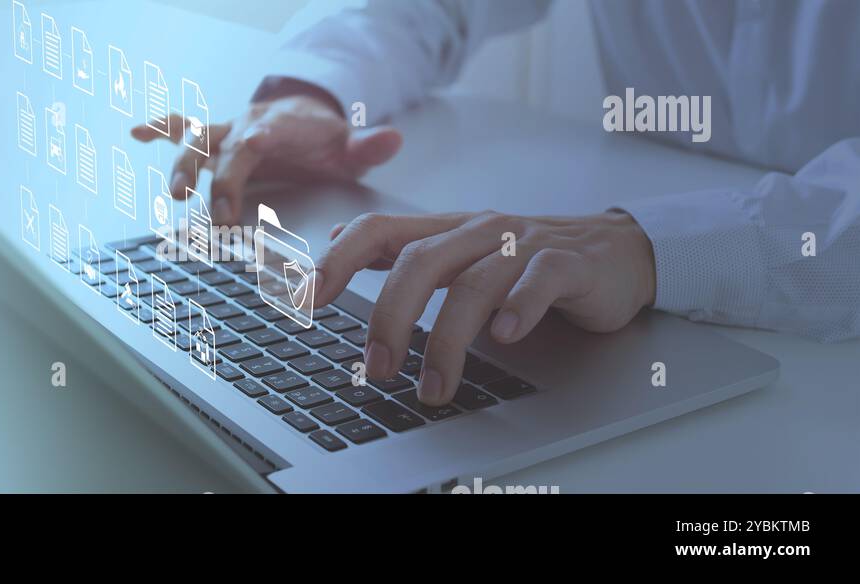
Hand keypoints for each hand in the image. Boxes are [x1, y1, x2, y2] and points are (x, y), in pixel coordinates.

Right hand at [130, 94, 402, 224]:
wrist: (311, 115)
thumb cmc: (328, 140)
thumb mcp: (351, 145)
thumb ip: (368, 146)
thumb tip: (392, 139)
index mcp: (277, 127)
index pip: (256, 143)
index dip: (243, 163)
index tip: (236, 194)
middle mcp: (247, 126)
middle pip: (220, 147)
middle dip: (212, 178)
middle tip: (209, 212)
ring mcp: (228, 134)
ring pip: (196, 141)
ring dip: (181, 164)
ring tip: (174, 194)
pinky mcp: (217, 143)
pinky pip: (183, 131)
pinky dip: (160, 129)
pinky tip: (135, 133)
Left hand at [313, 211, 656, 405]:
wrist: (619, 252)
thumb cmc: (530, 260)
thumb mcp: (463, 254)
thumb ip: (406, 252)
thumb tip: (339, 245)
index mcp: (447, 229)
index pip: (379, 230)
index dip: (338, 260)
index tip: (306, 299)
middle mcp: (479, 230)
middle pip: (419, 262)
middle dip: (389, 316)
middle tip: (377, 367)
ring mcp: (523, 244)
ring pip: (473, 284)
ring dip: (448, 341)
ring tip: (436, 386)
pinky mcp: (567, 264)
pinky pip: (537, 281)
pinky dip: (518, 309)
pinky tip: (505, 337)